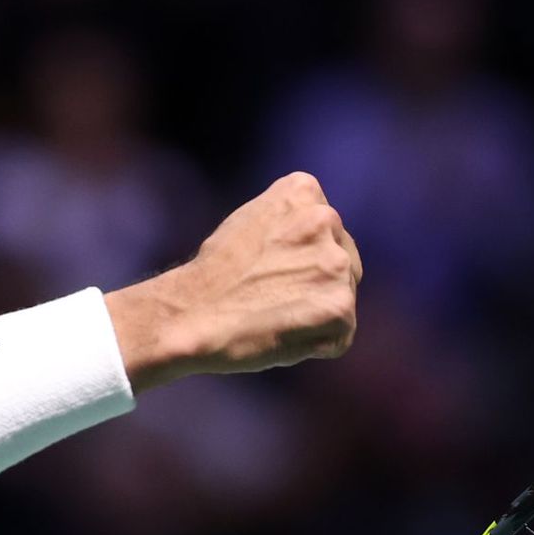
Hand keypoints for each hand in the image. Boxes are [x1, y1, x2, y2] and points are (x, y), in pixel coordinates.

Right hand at [105, 172, 361, 389]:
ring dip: (313, 314)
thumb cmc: (214, 275)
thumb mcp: (250, 221)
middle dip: (314, 284)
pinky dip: (314, 344)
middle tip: (269, 297)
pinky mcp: (340, 306)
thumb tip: (323, 245)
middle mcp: (326, 219)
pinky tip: (281, 334)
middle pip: (342, 263)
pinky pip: (339, 335)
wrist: (191, 314)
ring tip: (272, 314)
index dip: (299, 259)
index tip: (266, 269)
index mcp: (303, 190)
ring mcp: (337, 264)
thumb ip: (291, 223)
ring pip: (341, 298)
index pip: (327, 232)